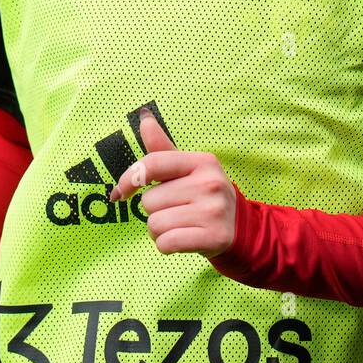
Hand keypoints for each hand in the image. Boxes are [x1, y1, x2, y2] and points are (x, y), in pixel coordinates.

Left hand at [108, 109, 237, 258]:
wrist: (242, 228)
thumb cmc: (205, 195)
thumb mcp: (188, 168)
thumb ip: (162, 147)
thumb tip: (144, 117)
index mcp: (202, 161)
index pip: (152, 164)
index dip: (129, 179)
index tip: (120, 192)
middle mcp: (209, 183)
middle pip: (149, 201)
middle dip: (154, 210)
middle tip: (175, 210)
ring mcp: (213, 211)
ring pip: (155, 224)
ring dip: (158, 230)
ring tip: (178, 225)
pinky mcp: (214, 237)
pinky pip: (166, 243)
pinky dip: (166, 245)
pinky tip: (182, 239)